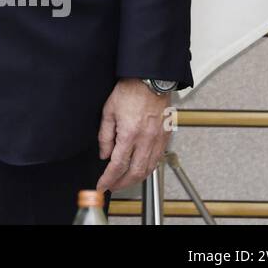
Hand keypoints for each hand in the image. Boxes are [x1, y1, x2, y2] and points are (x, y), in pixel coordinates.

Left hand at [96, 78, 175, 193]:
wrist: (151, 80)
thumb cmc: (130, 91)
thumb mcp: (109, 111)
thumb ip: (105, 135)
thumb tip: (104, 154)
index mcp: (130, 134)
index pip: (117, 165)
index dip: (108, 178)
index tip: (102, 185)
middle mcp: (146, 140)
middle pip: (135, 172)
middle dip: (122, 184)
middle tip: (112, 187)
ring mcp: (158, 140)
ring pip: (148, 169)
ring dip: (136, 179)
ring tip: (124, 182)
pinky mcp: (166, 138)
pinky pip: (157, 160)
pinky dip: (147, 169)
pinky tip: (140, 170)